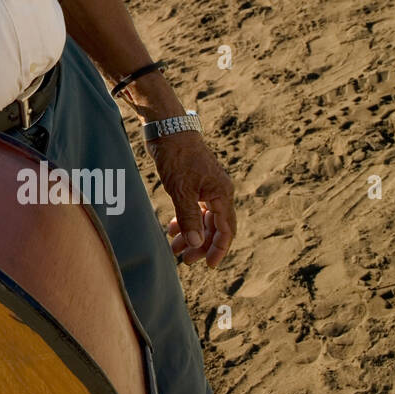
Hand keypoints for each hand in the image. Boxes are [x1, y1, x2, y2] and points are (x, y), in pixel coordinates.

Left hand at [145, 132, 236, 267]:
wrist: (168, 128)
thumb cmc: (176, 156)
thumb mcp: (180, 189)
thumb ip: (189, 217)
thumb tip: (196, 244)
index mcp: (222, 194)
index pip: (226, 229)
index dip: (219, 249)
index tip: (209, 265)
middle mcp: (219, 192)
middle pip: (214, 227)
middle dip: (200, 244)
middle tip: (184, 258)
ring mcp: (207, 187)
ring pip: (203, 219)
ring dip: (191, 234)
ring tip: (174, 247)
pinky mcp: (195, 183)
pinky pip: (195, 209)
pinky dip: (186, 220)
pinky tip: (173, 229)